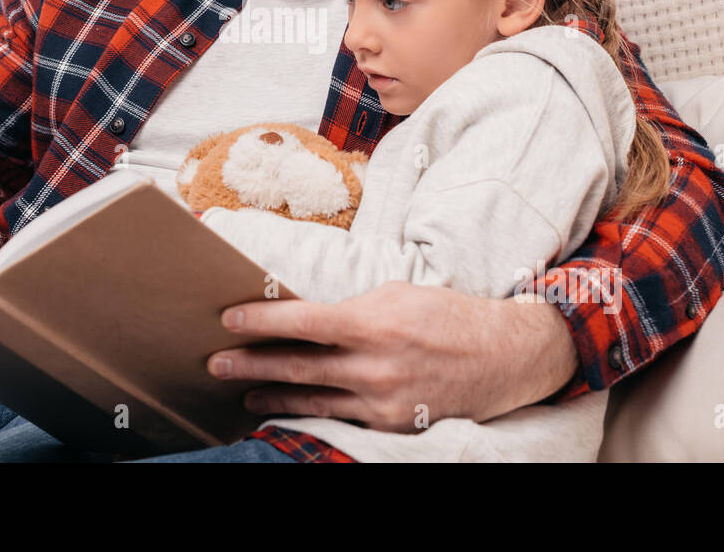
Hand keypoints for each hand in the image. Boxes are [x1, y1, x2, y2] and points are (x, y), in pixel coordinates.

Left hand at [207, 281, 578, 431]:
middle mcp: (376, 366)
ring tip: (243, 392)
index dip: (263, 320)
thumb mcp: (399, 297)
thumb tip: (310, 318)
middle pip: (299, 366)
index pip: (304, 321)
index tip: (230, 317)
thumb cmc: (450, 316)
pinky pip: (342, 417)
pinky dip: (312, 414)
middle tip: (216, 361)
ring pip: (314, 399)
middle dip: (252, 364)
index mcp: (376, 322)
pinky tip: (289, 410)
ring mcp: (383, 401)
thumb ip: (353, 310)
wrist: (506, 357)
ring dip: (273, 396)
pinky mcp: (392, 425)